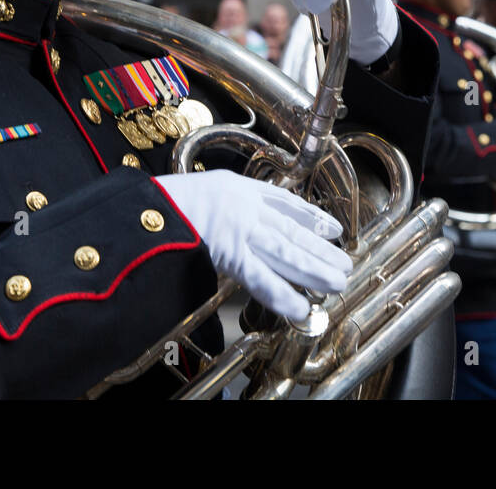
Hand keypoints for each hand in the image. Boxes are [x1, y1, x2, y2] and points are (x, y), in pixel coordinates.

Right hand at [153, 170, 352, 320]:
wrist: (150, 206)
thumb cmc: (165, 201)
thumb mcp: (201, 187)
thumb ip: (220, 202)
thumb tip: (228, 218)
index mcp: (241, 190)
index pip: (286, 204)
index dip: (313, 218)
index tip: (333, 229)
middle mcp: (247, 208)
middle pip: (293, 232)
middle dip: (321, 250)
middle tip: (344, 264)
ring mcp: (240, 231)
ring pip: (287, 253)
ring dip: (314, 269)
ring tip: (336, 283)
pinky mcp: (229, 255)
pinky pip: (260, 279)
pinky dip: (282, 294)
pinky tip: (300, 308)